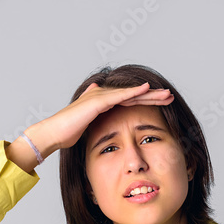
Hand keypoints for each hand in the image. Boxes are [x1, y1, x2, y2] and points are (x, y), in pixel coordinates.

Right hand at [31, 82, 173, 151]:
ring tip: (166, 94)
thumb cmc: (67, 133)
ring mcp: (100, 97)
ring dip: (149, 93)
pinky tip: (147, 89)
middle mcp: (102, 96)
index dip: (147, 101)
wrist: (53, 134)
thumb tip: (97, 108)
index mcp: (103, 102)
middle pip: (134, 95)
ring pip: (131, 93)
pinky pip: (120, 96)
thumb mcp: (87, 126)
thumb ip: (94, 118)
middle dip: (153, 96)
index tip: (163, 103)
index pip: (130, 101)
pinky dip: (134, 92)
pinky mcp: (98, 101)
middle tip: (170, 96)